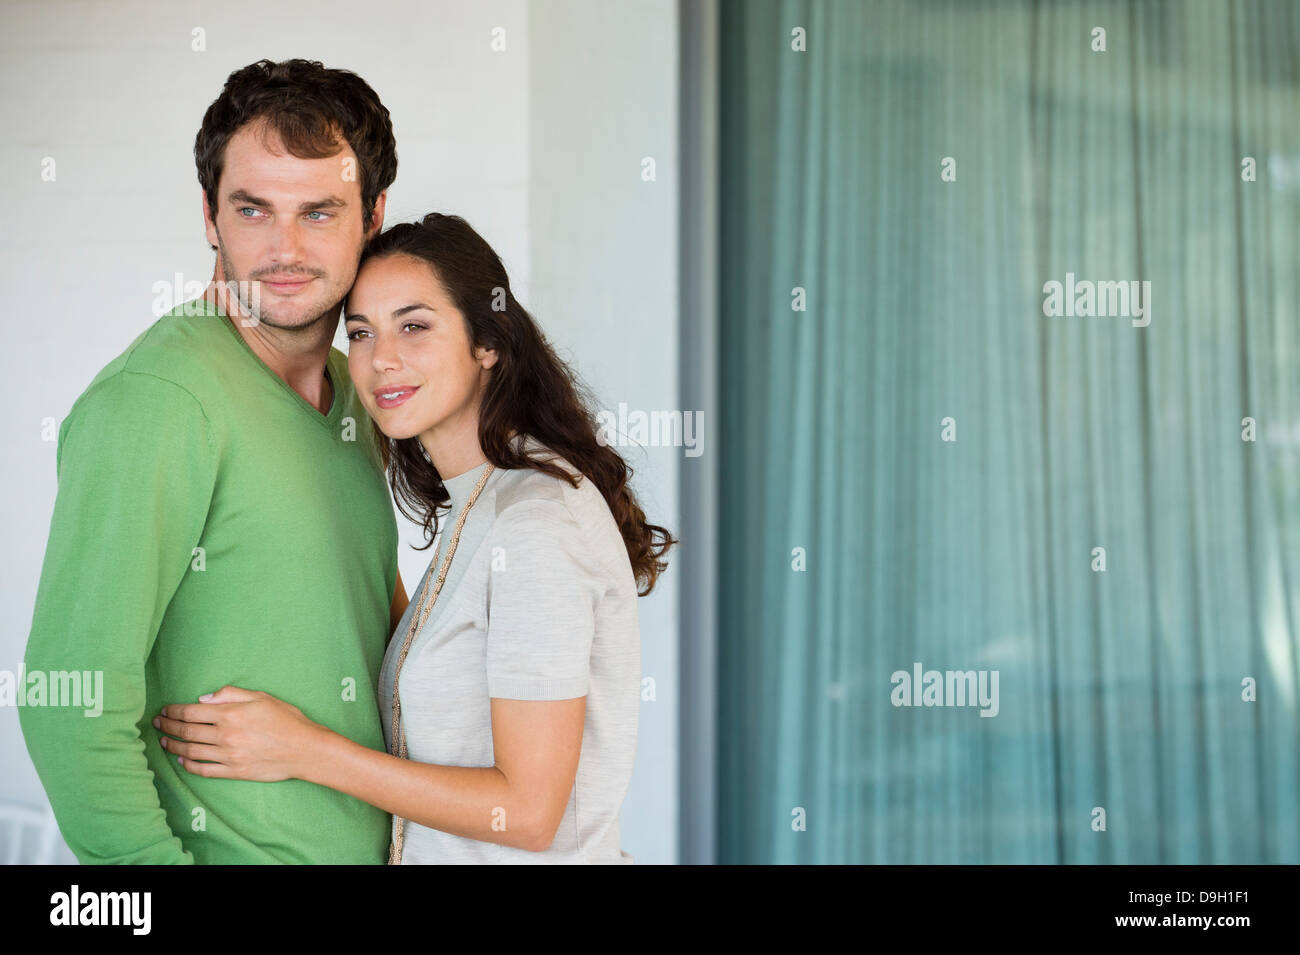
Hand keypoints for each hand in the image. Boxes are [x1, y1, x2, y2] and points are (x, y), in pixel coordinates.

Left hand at [153, 685, 320, 781]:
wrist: (305, 749)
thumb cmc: (287, 720)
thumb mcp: (262, 697)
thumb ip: (232, 694)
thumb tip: (204, 699)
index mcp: (230, 714)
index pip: (191, 712)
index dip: (173, 711)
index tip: (164, 710)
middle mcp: (225, 736)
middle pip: (186, 731)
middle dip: (167, 726)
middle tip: (156, 723)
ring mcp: (228, 756)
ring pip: (191, 751)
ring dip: (173, 745)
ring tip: (164, 740)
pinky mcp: (233, 772)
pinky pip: (204, 770)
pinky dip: (189, 765)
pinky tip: (182, 760)